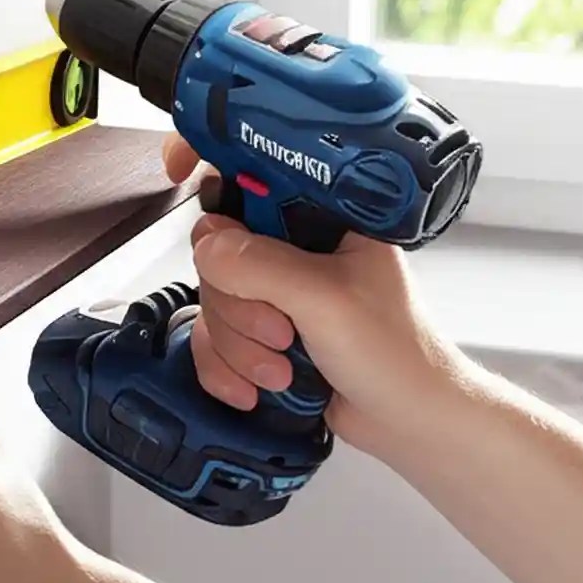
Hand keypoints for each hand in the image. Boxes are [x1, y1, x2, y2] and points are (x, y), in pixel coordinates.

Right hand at [162, 134, 469, 451]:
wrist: (406, 421)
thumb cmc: (398, 355)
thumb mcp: (328, 300)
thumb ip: (262, 266)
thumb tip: (208, 248)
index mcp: (321, 216)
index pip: (255, 170)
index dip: (211, 161)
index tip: (176, 173)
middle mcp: (293, 247)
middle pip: (217, 250)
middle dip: (237, 304)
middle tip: (281, 330)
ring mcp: (274, 290)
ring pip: (210, 298)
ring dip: (237, 344)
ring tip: (282, 368)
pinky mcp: (258, 330)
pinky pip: (209, 337)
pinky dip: (225, 367)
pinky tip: (256, 386)